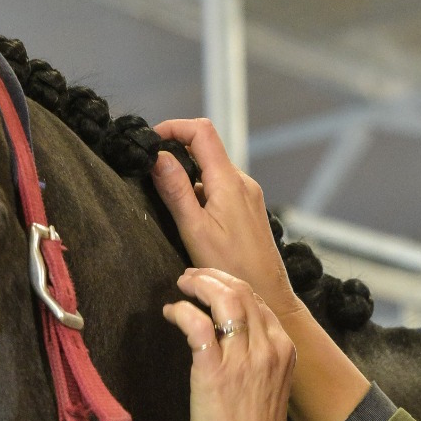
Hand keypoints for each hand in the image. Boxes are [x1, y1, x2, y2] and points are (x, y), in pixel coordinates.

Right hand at [152, 119, 299, 320]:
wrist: (269, 293)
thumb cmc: (232, 268)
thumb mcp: (195, 229)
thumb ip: (175, 190)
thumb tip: (157, 156)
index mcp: (229, 181)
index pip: (201, 131)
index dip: (173, 128)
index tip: (151, 141)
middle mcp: (242, 182)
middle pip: (206, 148)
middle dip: (176, 153)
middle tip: (152, 173)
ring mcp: (248, 194)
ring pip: (212, 169)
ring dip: (188, 175)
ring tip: (169, 200)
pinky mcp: (249, 208)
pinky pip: (221, 187)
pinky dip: (201, 191)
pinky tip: (192, 217)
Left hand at [162, 267, 297, 420]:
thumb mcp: (270, 392)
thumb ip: (260, 364)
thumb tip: (235, 344)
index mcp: (285, 352)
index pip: (260, 303)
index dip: (232, 287)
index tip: (212, 286)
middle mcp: (268, 349)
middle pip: (242, 292)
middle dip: (213, 277)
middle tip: (191, 278)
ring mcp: (243, 359)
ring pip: (224, 299)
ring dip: (198, 284)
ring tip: (181, 286)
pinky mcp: (214, 372)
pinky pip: (197, 323)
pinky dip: (181, 310)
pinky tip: (170, 313)